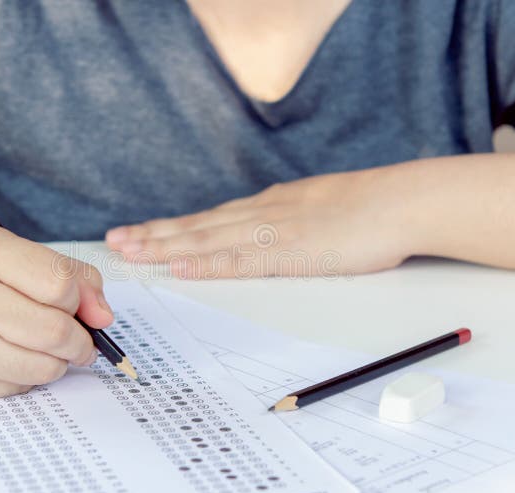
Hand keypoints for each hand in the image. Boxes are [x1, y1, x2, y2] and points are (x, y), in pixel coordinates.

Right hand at [0, 223, 112, 398]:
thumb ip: (69, 274)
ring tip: (51, 348)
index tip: (81, 306)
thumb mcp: (10, 249)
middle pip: (55, 331)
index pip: (60, 285)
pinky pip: (17, 388)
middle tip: (79, 339)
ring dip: (60, 362)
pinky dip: (29, 376)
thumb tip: (104, 318)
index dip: (83, 300)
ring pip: (42, 367)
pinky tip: (12, 356)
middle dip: (81, 340)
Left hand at [106, 168, 416, 277]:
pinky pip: (240, 260)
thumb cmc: (369, 208)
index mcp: (268, 206)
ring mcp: (273, 231)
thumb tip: (275, 233)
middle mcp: (261, 214)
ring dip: (165, 247)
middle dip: (152, 235)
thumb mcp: (319, 207)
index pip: (208, 219)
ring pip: (207, 240)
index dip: (171, 228)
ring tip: (129, 252)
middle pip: (197, 226)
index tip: (139, 232)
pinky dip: (206, 265)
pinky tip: (180, 269)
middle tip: (114, 241)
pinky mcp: (290, 252)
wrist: (400, 201)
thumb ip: (292, 219)